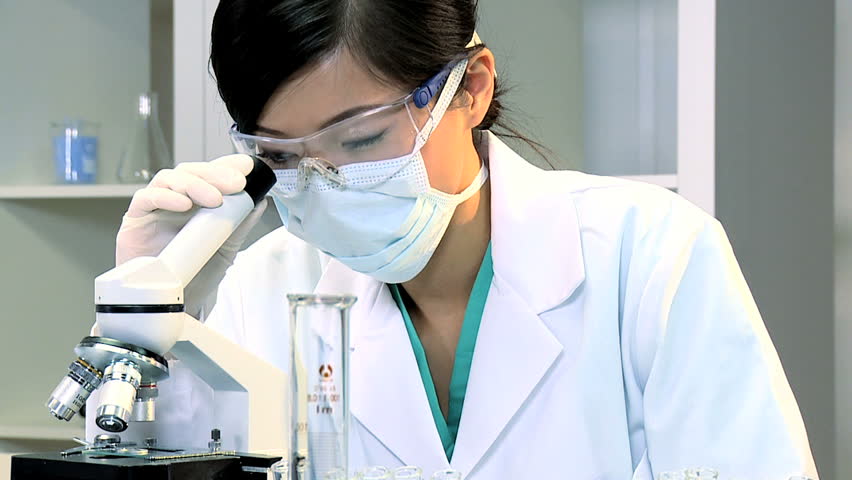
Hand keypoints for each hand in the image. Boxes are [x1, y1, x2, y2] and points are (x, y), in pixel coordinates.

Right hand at [115, 154, 266, 318]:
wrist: (174, 304)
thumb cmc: (195, 275)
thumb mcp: (226, 249)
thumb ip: (240, 225)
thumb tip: (260, 201)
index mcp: (197, 203)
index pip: (209, 174)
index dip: (226, 166)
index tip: (246, 168)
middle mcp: (176, 201)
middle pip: (190, 172)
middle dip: (214, 174)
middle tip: (235, 183)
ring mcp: (155, 208)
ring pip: (169, 179)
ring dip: (194, 184)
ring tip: (214, 198)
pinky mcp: (135, 220)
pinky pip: (145, 198)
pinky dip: (165, 196)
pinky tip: (183, 204)